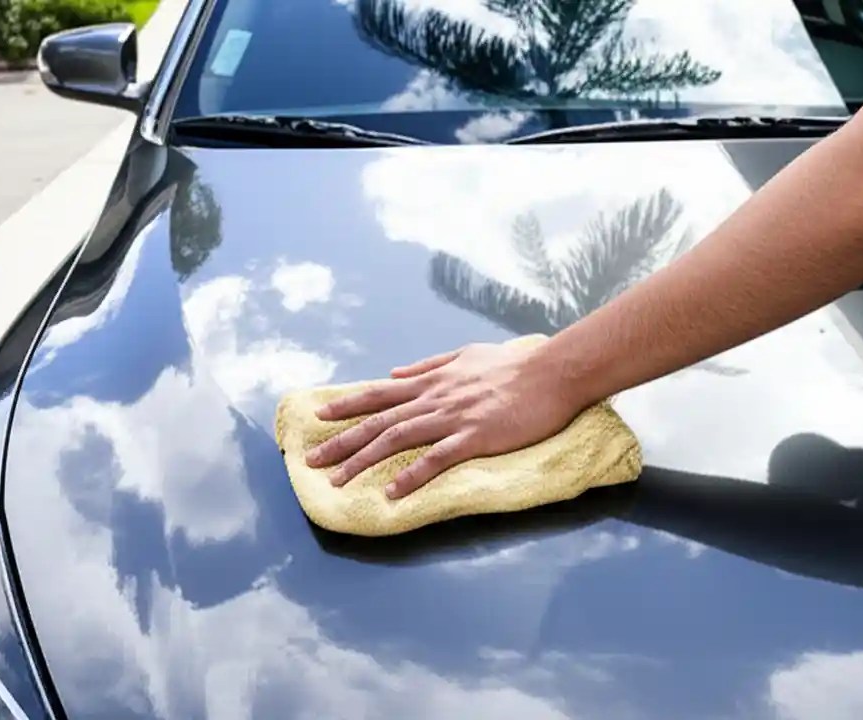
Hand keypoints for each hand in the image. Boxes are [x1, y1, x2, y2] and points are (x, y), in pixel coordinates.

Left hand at [304, 342, 582, 498]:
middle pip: (378, 421)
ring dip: (364, 461)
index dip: (347, 405)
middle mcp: (434, 398)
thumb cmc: (514, 364)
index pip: (379, 393)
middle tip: (310, 460)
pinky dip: (411, 475)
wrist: (552, 371)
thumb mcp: (465, 354)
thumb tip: (396, 371)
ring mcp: (453, 417)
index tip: (319, 416)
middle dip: (341, 441)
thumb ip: (429, 365)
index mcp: (432, 381)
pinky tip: (391, 491)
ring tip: (338, 481)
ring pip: (397, 439)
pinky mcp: (475, 436)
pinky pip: (436, 458)